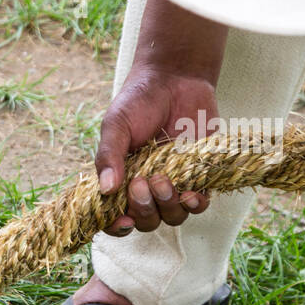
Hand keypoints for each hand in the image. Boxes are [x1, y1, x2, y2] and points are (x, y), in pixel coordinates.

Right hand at [96, 0, 228, 236]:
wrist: (176, 78)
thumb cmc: (139, 100)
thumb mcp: (116, 125)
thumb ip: (108, 156)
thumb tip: (105, 190)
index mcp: (119, 180)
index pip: (114, 216)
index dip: (116, 226)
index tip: (122, 221)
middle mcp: (145, 188)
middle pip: (145, 222)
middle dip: (143, 209)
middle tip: (142, 182)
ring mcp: (173, 184)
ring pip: (172, 217)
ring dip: (168, 206)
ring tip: (163, 179)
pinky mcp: (199, 175)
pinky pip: (198, 204)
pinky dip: (195, 203)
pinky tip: (191, 192)